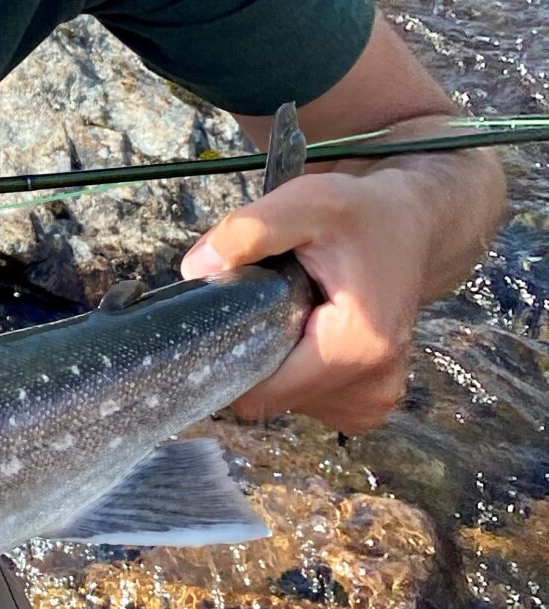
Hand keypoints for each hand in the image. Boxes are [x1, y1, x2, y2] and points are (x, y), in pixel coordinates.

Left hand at [180, 167, 426, 429]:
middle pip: (267, 397)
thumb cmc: (361, 215)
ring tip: (296, 309)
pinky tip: (309, 330)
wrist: (413, 228)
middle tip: (268, 299)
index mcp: (356, 348)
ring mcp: (372, 404)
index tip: (224, 318)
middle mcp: (370, 389)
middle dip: (252, 351)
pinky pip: (305, 400)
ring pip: (283, 400)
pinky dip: (295, 368)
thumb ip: (248, 232)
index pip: (258, 393)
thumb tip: (195, 269)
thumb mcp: (305, 202)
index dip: (227, 359)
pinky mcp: (367, 405)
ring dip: (274, 358)